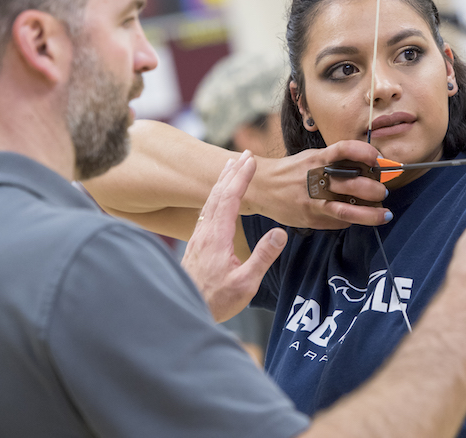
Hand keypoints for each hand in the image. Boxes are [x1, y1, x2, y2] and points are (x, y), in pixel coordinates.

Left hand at [183, 151, 287, 322]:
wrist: (185, 311)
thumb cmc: (216, 300)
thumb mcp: (245, 283)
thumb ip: (262, 257)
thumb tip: (280, 233)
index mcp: (217, 236)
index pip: (230, 198)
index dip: (241, 178)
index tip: (251, 161)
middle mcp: (205, 232)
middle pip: (218, 194)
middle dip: (233, 172)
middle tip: (246, 155)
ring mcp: (199, 237)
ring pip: (209, 201)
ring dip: (222, 181)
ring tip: (231, 167)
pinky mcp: (197, 244)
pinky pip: (206, 210)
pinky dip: (215, 196)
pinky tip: (218, 198)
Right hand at [244, 140, 389, 228]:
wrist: (261, 188)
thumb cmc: (291, 171)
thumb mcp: (310, 158)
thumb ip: (335, 161)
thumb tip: (368, 165)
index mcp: (316, 159)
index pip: (344, 149)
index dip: (364, 152)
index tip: (378, 159)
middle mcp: (315, 179)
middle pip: (351, 183)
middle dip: (373, 189)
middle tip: (383, 191)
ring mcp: (312, 202)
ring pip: (346, 210)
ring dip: (370, 214)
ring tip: (384, 214)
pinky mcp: (309, 219)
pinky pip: (336, 222)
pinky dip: (351, 220)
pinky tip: (357, 218)